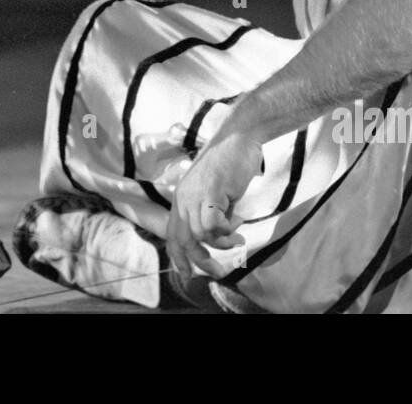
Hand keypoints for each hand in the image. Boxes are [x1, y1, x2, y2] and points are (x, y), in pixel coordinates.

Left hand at [165, 132, 262, 285]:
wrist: (238, 137)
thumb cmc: (230, 163)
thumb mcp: (216, 193)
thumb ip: (213, 214)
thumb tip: (220, 238)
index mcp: (181, 199)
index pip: (172, 236)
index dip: (178, 258)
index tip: (188, 275)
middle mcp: (183, 199)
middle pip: (183, 241)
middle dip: (201, 261)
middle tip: (219, 271)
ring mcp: (195, 195)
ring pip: (200, 236)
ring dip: (222, 243)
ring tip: (237, 238)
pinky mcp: (210, 192)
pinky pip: (214, 225)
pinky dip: (226, 231)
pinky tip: (238, 224)